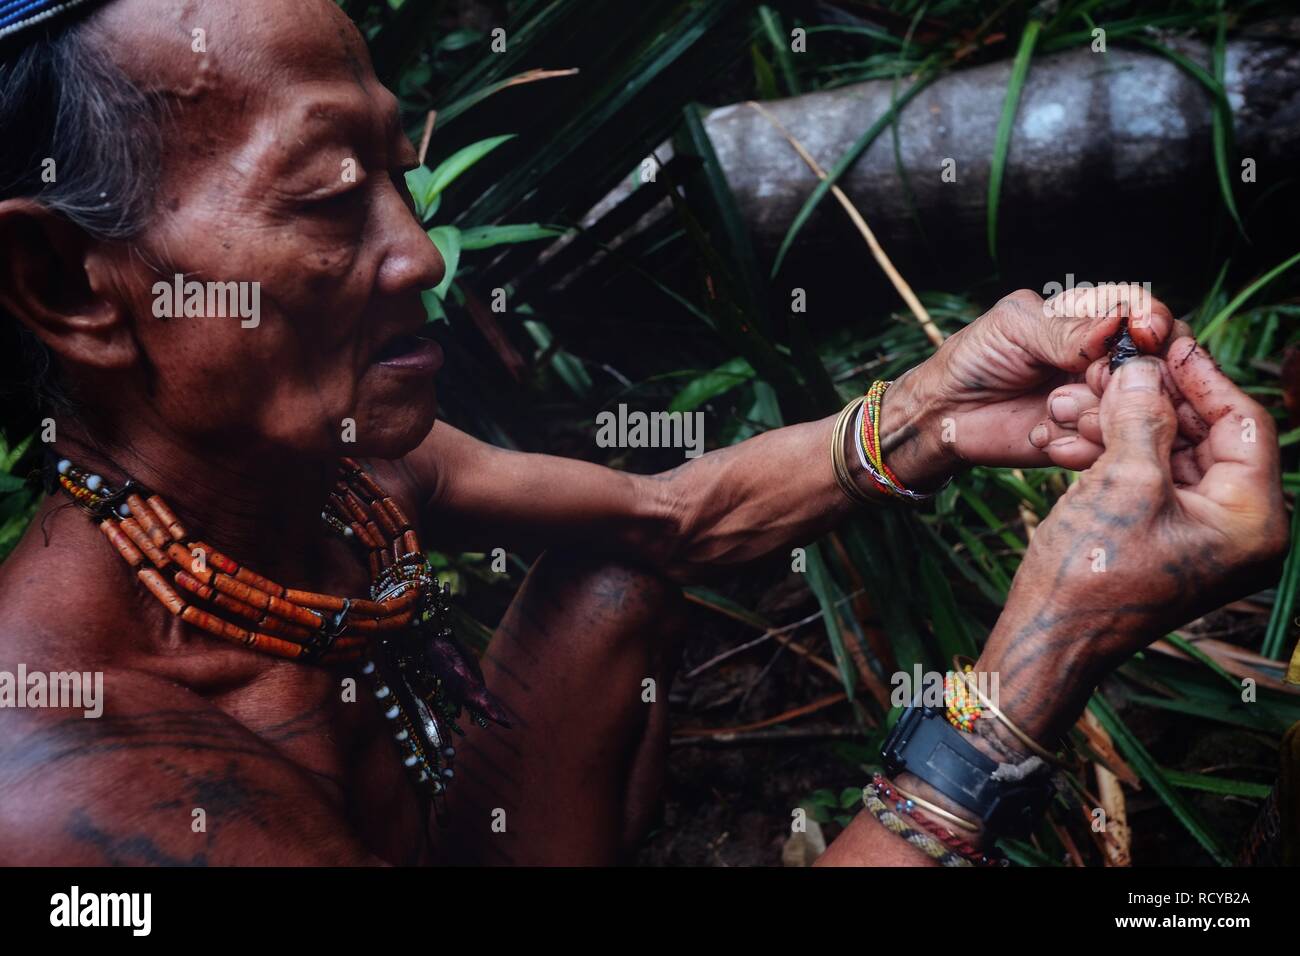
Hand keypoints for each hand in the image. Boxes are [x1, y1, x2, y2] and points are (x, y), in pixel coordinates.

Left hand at [880, 284, 1176, 487]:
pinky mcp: (1089, 441)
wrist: (945, 414)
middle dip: (1131, 374)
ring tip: (1052, 409)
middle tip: (1092, 380)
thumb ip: (1066, 329)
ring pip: (1138, 409)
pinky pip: (1109, 444)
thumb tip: (1118, 324)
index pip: (1147, 314)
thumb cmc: (977, 358)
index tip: (1145, 333)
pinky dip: (1081, 442)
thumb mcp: (1015, 328)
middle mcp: (1106, 361)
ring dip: (1097, 411)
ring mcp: (1101, 403)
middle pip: (1159, 364)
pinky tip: (1044, 435)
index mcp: (1092, 320)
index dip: (1154, 323)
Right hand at [980, 348, 1286, 740]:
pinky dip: (1122, 452)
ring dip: (1133, 423)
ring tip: (1091, 397)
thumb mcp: (1121, 484)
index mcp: (1253, 521)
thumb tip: (1144, 367)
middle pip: (1212, 436)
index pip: (1245, 424)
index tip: (1165, 345)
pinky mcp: (1166, 540)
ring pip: (1177, 454)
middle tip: (1123, 365)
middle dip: (1161, 399)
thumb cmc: (1091, 576)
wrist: (1048, 641)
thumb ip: (1141, 418)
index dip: (1202, 378)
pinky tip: (1084, 432)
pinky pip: (1154, 479)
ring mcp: (1202, 537)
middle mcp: (1239, 529)